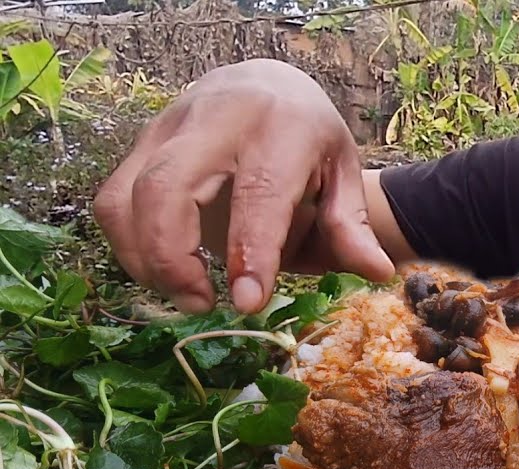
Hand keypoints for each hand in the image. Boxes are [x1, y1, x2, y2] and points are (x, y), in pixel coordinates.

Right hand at [94, 59, 396, 313]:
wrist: (268, 85)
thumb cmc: (308, 137)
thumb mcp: (342, 171)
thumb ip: (351, 225)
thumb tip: (377, 272)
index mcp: (280, 126)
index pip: (257, 192)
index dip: (249, 251)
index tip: (247, 302)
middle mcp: (217, 118)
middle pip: (167, 187)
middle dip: (174, 257)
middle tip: (201, 304)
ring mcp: (168, 127)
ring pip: (126, 195)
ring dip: (145, 258)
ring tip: (186, 295)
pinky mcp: (140, 142)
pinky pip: (112, 198)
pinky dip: (128, 245)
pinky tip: (162, 272)